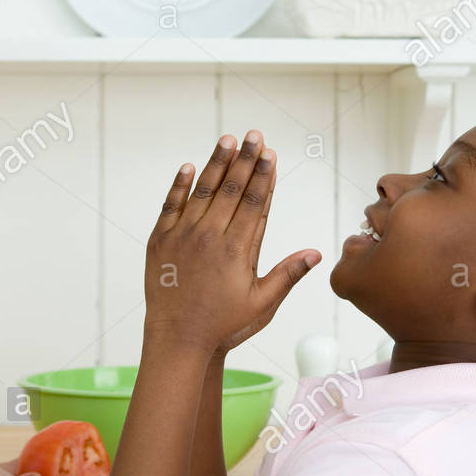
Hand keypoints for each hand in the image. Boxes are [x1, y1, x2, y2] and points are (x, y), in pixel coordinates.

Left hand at [143, 129, 320, 355]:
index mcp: (236, 249)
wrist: (177, 340)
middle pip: (230, 189)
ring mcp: (182, 236)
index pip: (253, 202)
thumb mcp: (262, 303)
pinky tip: (189, 167)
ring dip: (216, 163)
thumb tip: (315, 253)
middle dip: (245, 159)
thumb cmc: (224, 326)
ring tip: (227, 139)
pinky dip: (180, 186)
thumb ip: (288, 274)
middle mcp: (209, 237)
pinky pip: (170, 206)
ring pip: (202, 191)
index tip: (270, 154)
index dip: (263, 176)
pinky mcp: (160, 241)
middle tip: (254, 135)